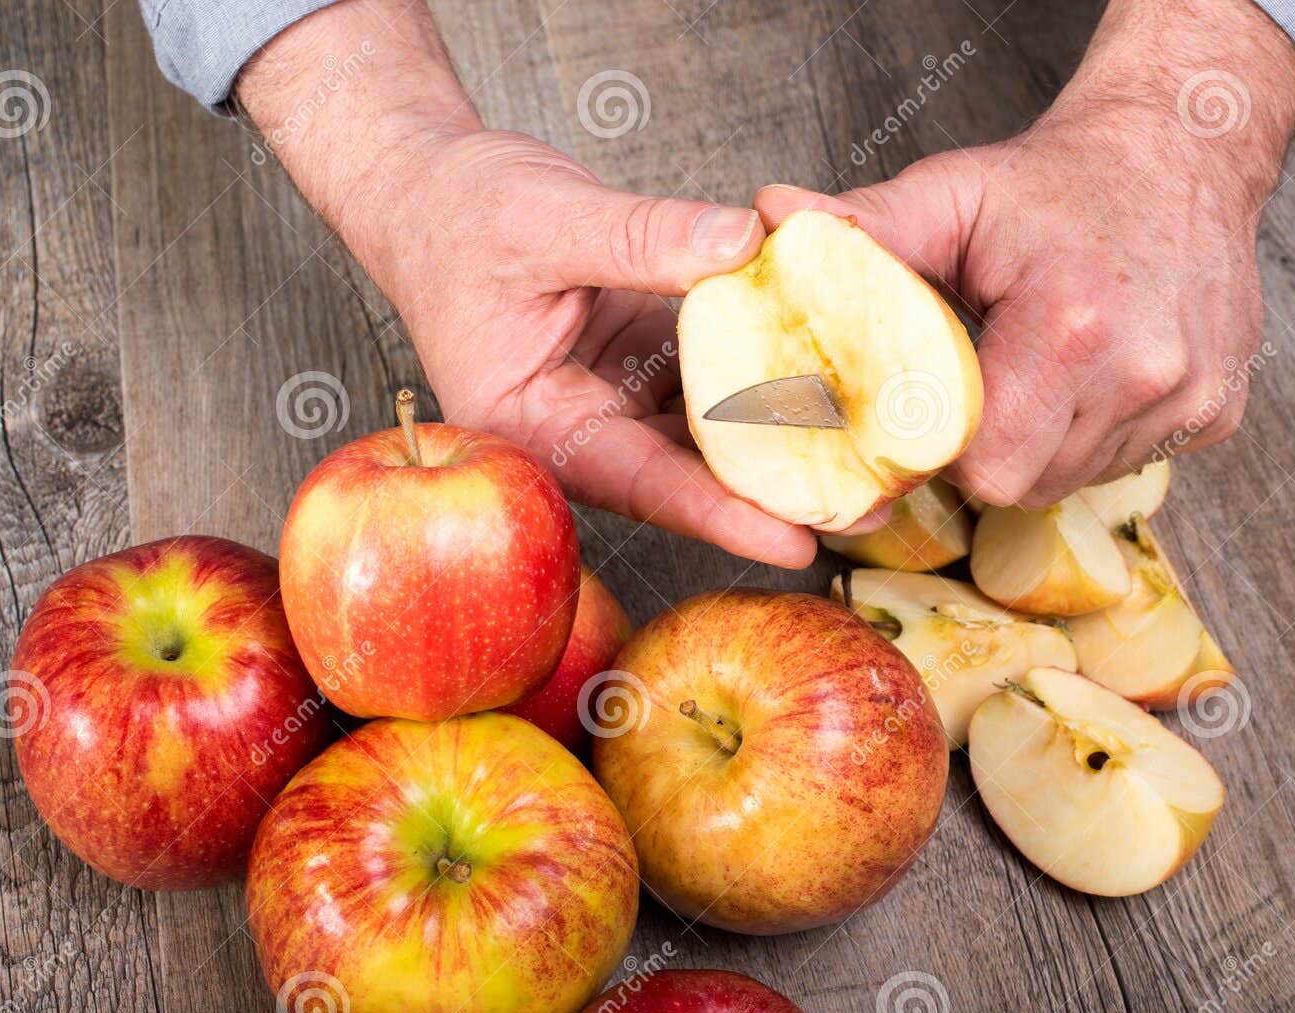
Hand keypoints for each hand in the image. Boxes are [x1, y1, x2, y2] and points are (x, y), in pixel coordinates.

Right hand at [239, 0, 816, 567]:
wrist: (427, 186)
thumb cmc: (454, 213)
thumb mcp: (544, 219)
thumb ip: (644, 235)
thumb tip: (748, 243)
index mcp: (530, 429)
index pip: (639, 483)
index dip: (719, 514)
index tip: (793, 544)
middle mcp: (576, 433)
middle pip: (686, 477)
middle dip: (772, 496)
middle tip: (864, 512)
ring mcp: (615, 402)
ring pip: (708, 435)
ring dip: (782, 443)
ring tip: (867, 456)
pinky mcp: (644, 367)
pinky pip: (714, 382)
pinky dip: (766, 377)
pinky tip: (831, 378)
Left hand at [755, 0, 1294, 507]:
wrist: (1184, 151)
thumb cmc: (1059, 182)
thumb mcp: (952, 193)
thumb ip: (863, 228)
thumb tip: (768, 223)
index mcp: (1071, 323)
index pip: (980, 463)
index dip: (940, 449)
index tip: (924, 413)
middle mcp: (1145, 371)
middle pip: (1026, 484)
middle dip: (985, 453)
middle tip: (974, 391)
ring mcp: (1192, 398)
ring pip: (1075, 481)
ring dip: (1040, 446)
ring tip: (1034, 374)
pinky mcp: (1221, 414)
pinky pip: (1128, 462)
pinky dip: (1095, 435)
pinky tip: (1090, 376)